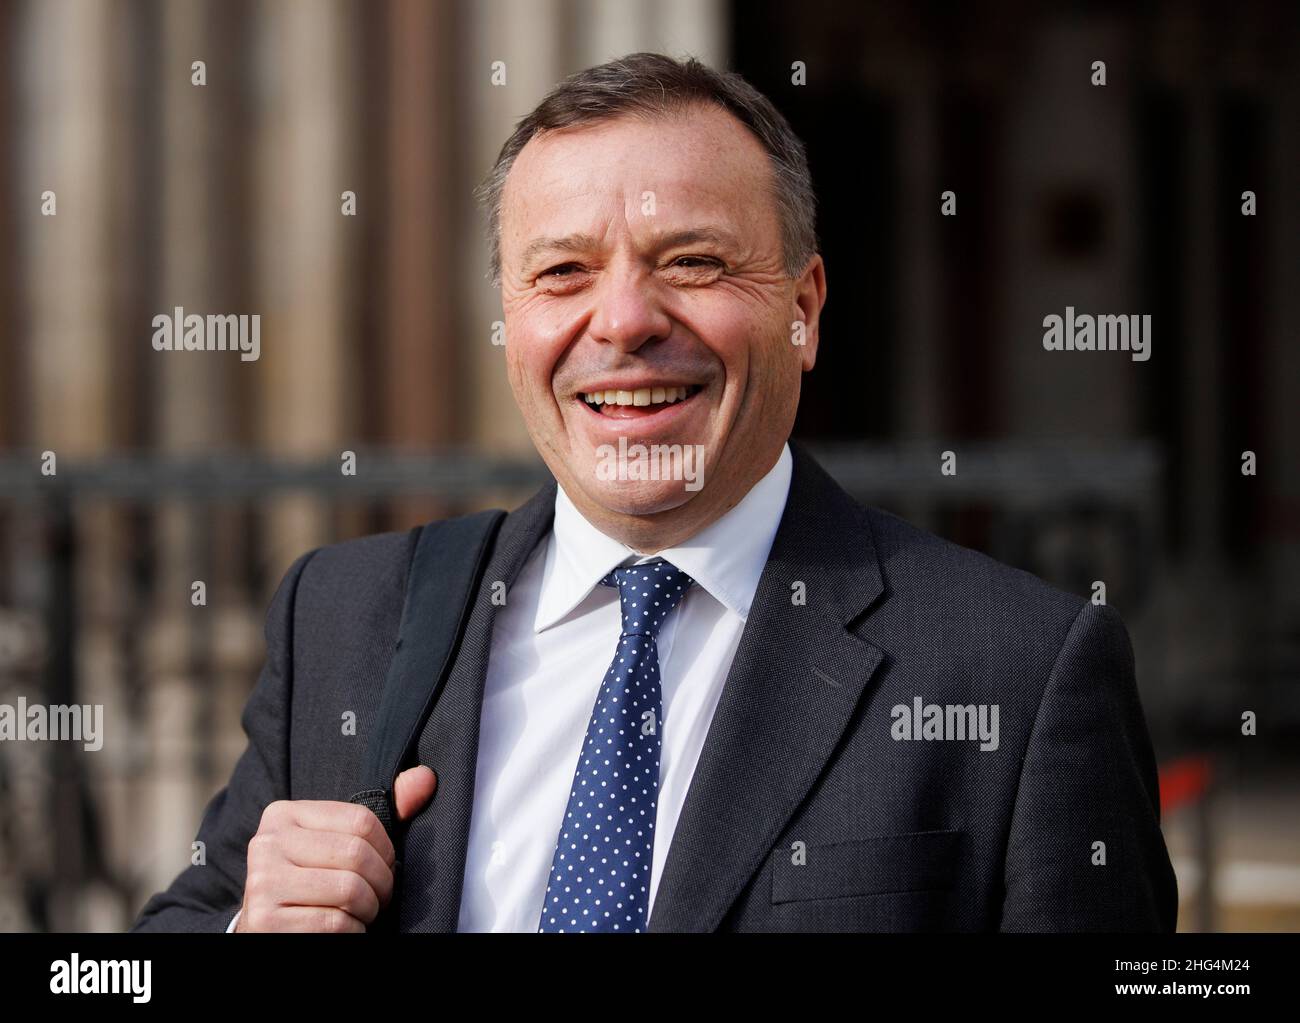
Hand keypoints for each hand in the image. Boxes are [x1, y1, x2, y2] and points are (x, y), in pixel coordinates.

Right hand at [234, 766, 436, 931]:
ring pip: (349, 889)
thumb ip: (381, 813)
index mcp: (283, 815)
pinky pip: (336, 923)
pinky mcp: (265, 920)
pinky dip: (354, 931)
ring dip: (369, 908)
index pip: (361, 820)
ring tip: (363, 912)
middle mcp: (266, 844)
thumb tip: (426, 778)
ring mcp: (261, 882)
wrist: (267, 930)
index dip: (386, 850)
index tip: (384, 867)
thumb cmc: (312, 882)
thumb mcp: (338, 843)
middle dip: (381, 883)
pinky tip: (346, 929)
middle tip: (380, 897)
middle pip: (356, 853)